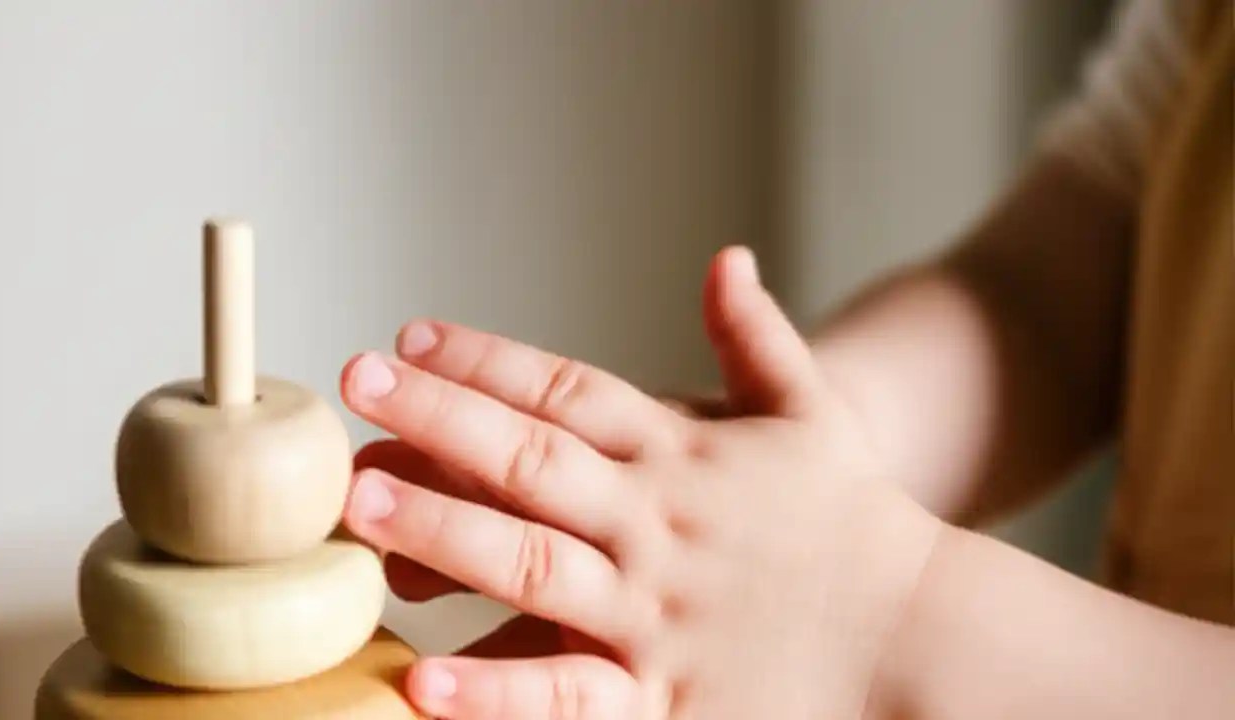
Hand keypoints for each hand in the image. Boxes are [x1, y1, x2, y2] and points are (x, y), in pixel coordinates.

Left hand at [340, 247, 942, 718]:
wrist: (923, 635)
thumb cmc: (854, 521)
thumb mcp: (812, 412)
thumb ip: (757, 336)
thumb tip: (727, 255)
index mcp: (685, 450)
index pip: (569, 389)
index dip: (487, 358)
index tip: (410, 335)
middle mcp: (661, 522)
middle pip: (535, 459)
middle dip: (441, 417)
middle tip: (354, 384)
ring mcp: (659, 610)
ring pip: (537, 563)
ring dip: (447, 528)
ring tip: (364, 500)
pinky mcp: (667, 697)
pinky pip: (570, 697)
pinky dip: (498, 693)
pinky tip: (422, 680)